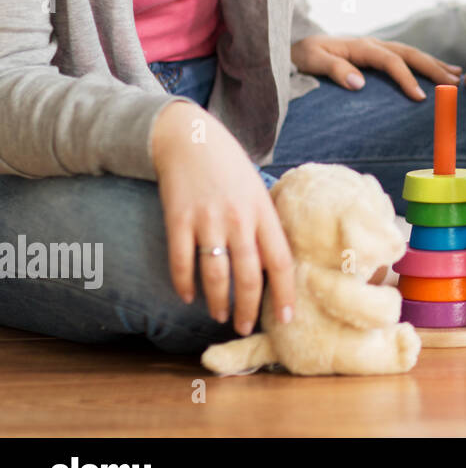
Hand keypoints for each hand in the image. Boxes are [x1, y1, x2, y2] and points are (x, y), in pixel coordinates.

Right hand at [150, 100, 295, 334]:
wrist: (192, 139)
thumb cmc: (230, 168)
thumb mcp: (258, 191)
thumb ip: (265, 224)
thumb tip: (275, 264)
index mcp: (264, 212)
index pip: (280, 261)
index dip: (284, 292)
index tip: (286, 317)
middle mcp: (239, 219)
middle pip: (248, 275)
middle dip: (247, 308)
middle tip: (244, 328)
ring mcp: (208, 219)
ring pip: (215, 275)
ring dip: (218, 302)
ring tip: (219, 316)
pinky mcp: (178, 219)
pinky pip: (181, 261)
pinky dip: (183, 284)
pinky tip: (187, 296)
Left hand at [290, 34, 461, 100]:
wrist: (295, 47)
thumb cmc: (302, 57)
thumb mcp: (312, 61)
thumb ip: (334, 69)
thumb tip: (359, 83)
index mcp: (361, 46)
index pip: (391, 61)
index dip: (407, 78)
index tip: (420, 97)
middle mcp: (373, 44)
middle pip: (409, 54)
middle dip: (433, 68)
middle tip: (452, 85)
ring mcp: (377, 48)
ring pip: (412, 54)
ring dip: (434, 64)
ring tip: (456, 76)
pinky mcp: (377, 55)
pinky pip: (406, 58)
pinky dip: (425, 64)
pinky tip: (439, 71)